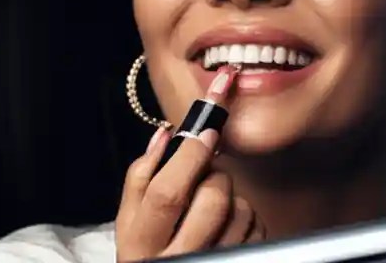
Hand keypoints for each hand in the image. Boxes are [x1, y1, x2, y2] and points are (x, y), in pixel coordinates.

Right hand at [114, 127, 264, 261]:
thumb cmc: (145, 248)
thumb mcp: (130, 220)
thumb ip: (141, 176)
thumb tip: (165, 135)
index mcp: (143, 242)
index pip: (167, 193)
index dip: (190, 157)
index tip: (205, 135)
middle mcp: (178, 257)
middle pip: (211, 199)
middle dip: (215, 174)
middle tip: (207, 174)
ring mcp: (212, 261)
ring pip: (240, 211)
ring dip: (232, 196)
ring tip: (215, 205)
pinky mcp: (238, 262)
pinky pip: (256, 229)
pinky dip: (248, 218)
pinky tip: (228, 224)